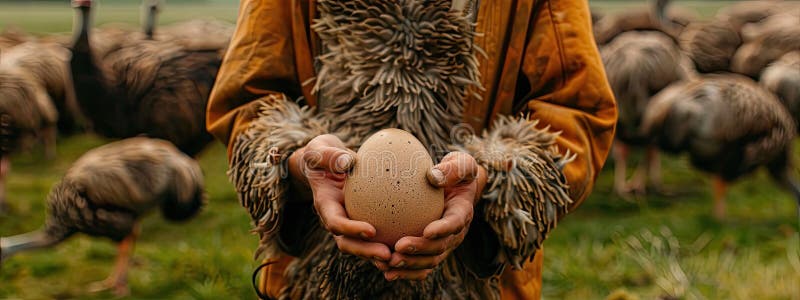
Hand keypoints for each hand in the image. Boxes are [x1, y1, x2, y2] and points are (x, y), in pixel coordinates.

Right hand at [288, 134, 391, 261]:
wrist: (324, 164)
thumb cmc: (322, 156)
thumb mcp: (319, 151)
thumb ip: (330, 156)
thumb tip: (348, 162)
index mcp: (325, 205)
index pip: (335, 223)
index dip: (351, 230)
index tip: (371, 230)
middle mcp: (336, 218)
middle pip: (348, 243)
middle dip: (366, 252)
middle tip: (387, 254)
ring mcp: (348, 222)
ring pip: (361, 245)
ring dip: (378, 254)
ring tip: (400, 257)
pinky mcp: (360, 221)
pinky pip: (373, 236)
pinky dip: (388, 242)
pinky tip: (411, 242)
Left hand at [374, 152, 487, 280]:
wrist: (454, 187)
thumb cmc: (455, 171)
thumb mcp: (461, 163)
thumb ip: (453, 168)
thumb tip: (433, 176)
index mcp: (462, 212)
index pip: (455, 223)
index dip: (443, 229)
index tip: (427, 230)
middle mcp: (454, 233)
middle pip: (440, 247)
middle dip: (421, 250)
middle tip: (399, 247)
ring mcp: (442, 244)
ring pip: (429, 261)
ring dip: (410, 264)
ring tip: (389, 262)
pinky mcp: (430, 250)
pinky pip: (420, 266)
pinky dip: (406, 272)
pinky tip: (386, 272)